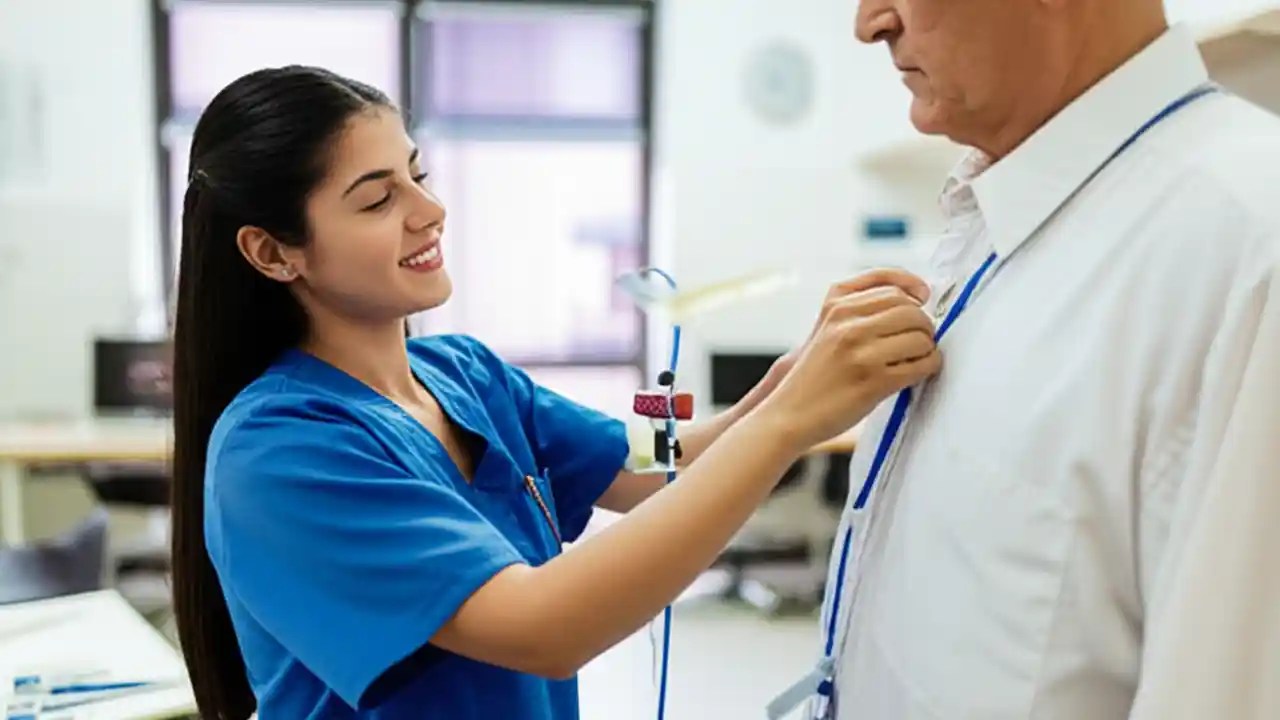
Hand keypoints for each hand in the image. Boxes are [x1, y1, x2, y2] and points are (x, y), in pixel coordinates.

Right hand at [754, 270, 939, 451]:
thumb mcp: (825, 330)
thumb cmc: (813, 376)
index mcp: (835, 307)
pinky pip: (921, 365)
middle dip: (923, 323)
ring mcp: (860, 352)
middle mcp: (846, 324)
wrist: (789, 414)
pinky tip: (917, 372)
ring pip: (920, 336)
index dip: (912, 286)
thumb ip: (858, 312)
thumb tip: (913, 303)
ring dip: (927, 347)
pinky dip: (928, 367)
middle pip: (909, 309)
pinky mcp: (874, 381)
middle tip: (921, 338)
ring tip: (917, 357)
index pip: (888, 283)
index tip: (923, 295)